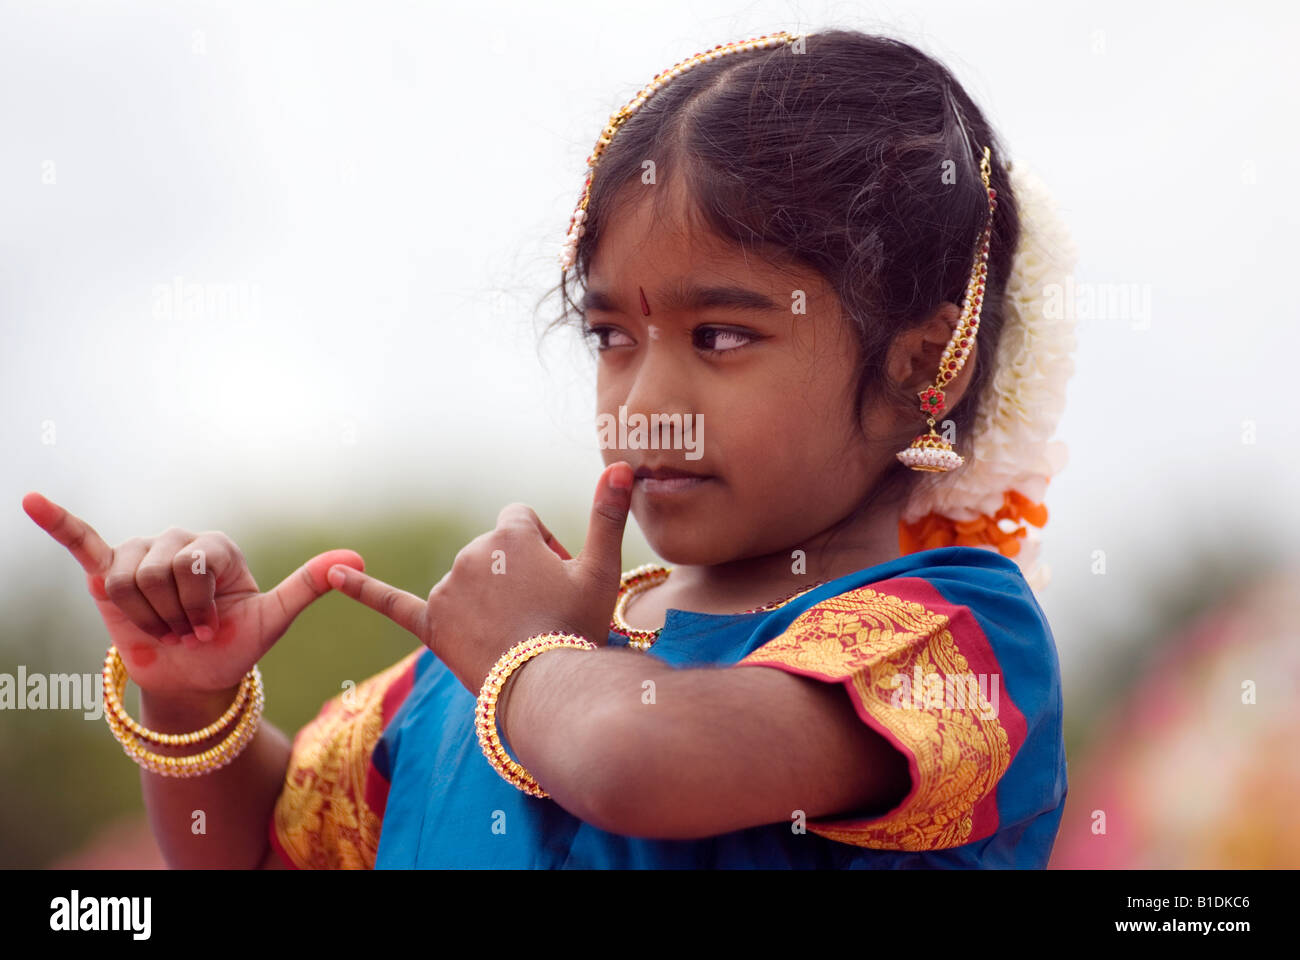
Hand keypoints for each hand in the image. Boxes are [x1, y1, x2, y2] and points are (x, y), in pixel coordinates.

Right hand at [22, 491, 363, 696]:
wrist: (193, 676)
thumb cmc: (234, 645)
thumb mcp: (273, 619)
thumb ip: (309, 585)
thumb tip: (358, 558)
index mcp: (216, 547)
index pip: (194, 566)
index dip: (198, 607)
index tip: (209, 626)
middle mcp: (178, 541)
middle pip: (158, 572)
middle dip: (172, 614)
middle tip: (184, 629)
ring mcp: (140, 554)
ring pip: (125, 581)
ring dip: (144, 618)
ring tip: (162, 626)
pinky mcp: (106, 572)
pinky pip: (82, 542)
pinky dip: (57, 522)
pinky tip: (33, 501)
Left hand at [326, 462, 633, 692]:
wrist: (547, 686)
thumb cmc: (579, 625)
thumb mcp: (601, 569)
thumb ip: (607, 514)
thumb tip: (622, 467)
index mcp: (509, 534)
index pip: (522, 522)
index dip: (544, 547)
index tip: (560, 578)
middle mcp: (471, 553)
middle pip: (494, 550)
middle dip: (516, 574)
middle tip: (544, 613)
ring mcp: (447, 589)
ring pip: (467, 580)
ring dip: (487, 596)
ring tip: (516, 633)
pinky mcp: (431, 625)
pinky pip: (392, 603)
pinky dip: (361, 590)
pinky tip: (331, 578)